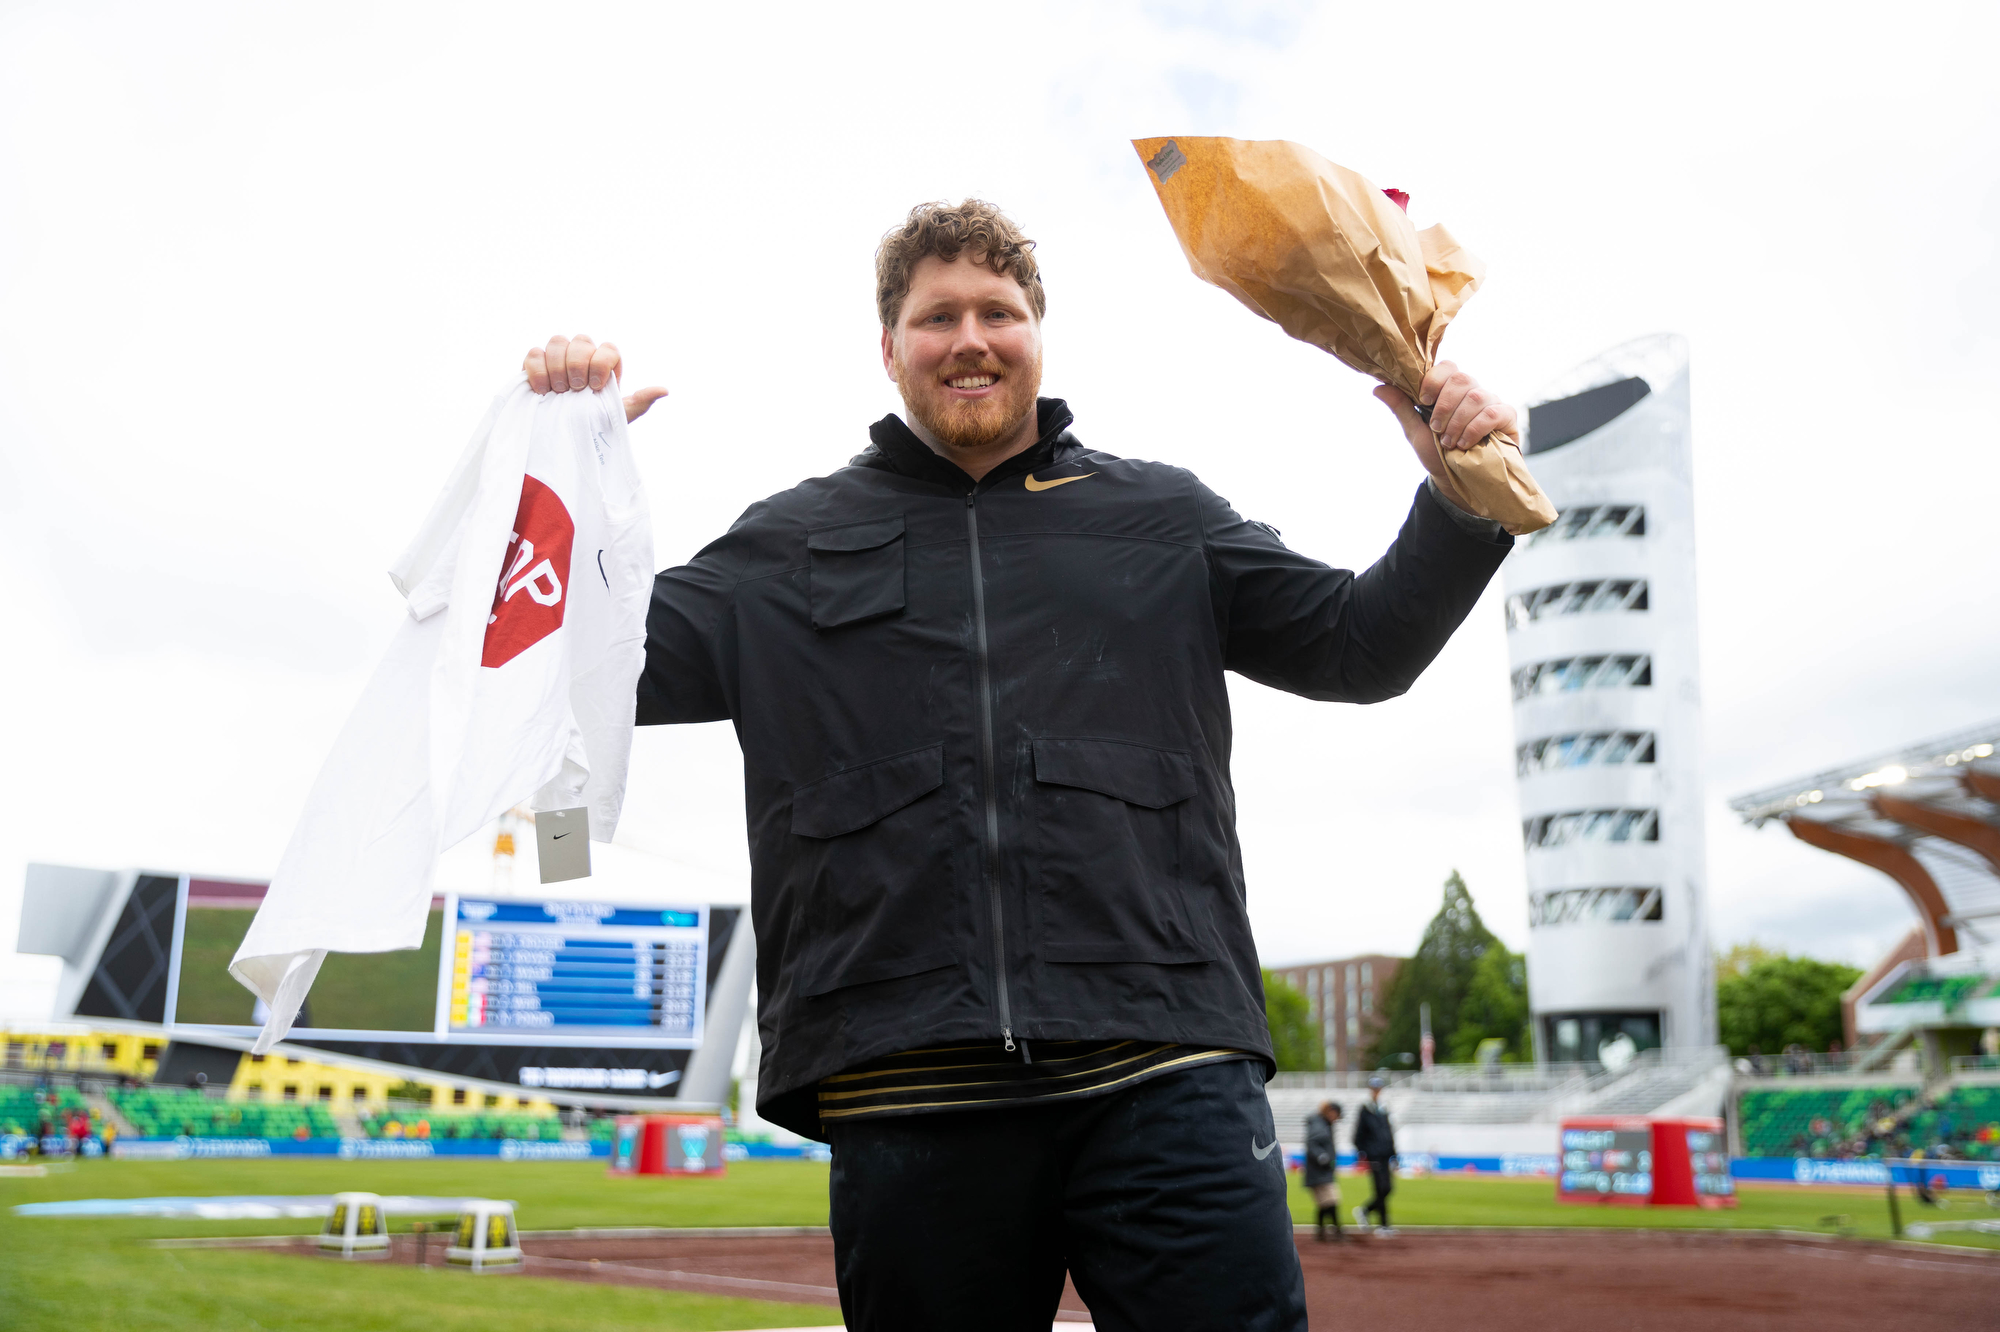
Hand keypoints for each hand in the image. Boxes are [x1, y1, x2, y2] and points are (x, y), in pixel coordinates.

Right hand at [523, 333, 668, 423]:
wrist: (561, 437)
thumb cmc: (594, 424)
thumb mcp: (617, 417)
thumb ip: (640, 402)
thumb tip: (664, 390)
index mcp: (605, 364)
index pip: (608, 348)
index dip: (602, 363)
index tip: (597, 388)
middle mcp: (582, 355)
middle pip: (582, 340)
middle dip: (579, 364)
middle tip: (576, 389)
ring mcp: (557, 357)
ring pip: (558, 341)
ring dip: (558, 366)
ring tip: (559, 392)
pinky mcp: (534, 364)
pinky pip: (535, 353)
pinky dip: (538, 370)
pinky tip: (542, 390)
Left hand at [1374, 361, 1519, 505]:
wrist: (1459, 483)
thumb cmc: (1439, 455)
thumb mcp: (1416, 433)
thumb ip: (1402, 408)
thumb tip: (1378, 388)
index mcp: (1451, 390)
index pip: (1447, 367)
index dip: (1434, 380)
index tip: (1423, 400)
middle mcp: (1473, 391)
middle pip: (1461, 378)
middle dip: (1444, 406)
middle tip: (1436, 429)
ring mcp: (1491, 402)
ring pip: (1476, 396)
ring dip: (1457, 422)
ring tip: (1449, 442)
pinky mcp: (1507, 417)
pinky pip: (1493, 413)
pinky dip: (1474, 428)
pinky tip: (1465, 444)